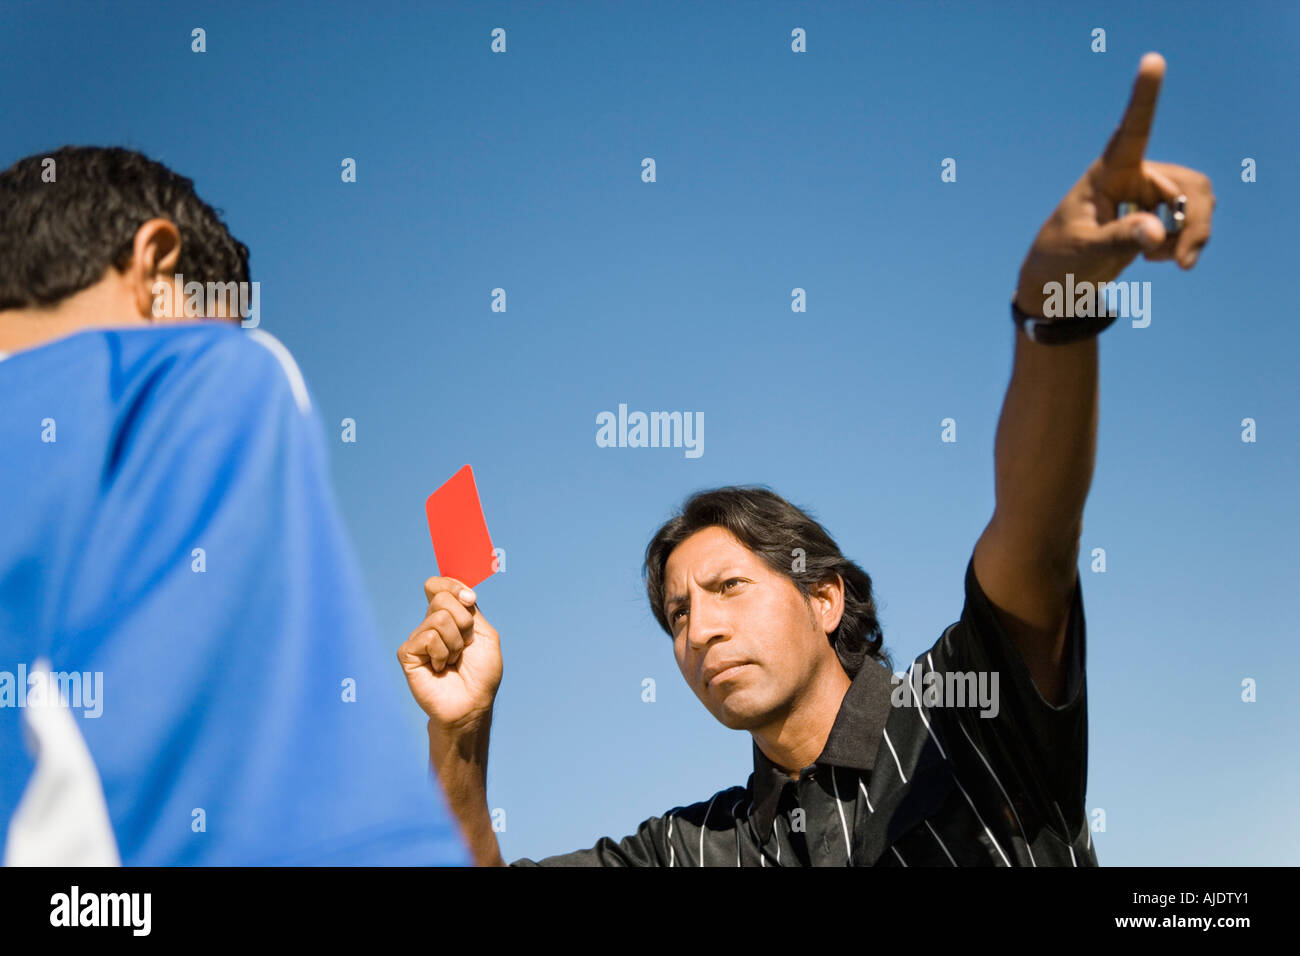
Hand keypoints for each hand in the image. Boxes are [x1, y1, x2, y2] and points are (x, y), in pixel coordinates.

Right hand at [397, 576, 502, 729]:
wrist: (472, 704)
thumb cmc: (481, 673)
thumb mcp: (485, 634)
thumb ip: (471, 609)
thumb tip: (459, 591)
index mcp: (450, 616)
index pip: (441, 585)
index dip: (453, 586)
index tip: (469, 600)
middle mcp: (431, 623)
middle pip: (442, 598)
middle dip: (463, 622)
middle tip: (465, 645)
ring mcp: (418, 638)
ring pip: (438, 619)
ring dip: (455, 643)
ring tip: (453, 660)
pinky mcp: (408, 653)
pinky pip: (428, 638)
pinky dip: (442, 654)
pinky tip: (440, 668)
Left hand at [1014, 52, 1215, 317]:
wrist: (1057, 282)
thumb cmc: (1059, 259)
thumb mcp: (1084, 251)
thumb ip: (1119, 239)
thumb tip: (1158, 235)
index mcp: (1107, 173)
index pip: (1131, 131)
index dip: (1143, 96)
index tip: (1152, 60)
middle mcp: (1134, 174)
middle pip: (1188, 185)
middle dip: (1194, 223)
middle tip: (1182, 263)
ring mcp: (1149, 192)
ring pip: (1197, 201)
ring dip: (1192, 234)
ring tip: (1169, 262)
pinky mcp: (1158, 213)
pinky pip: (1193, 219)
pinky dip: (1186, 242)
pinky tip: (1160, 257)